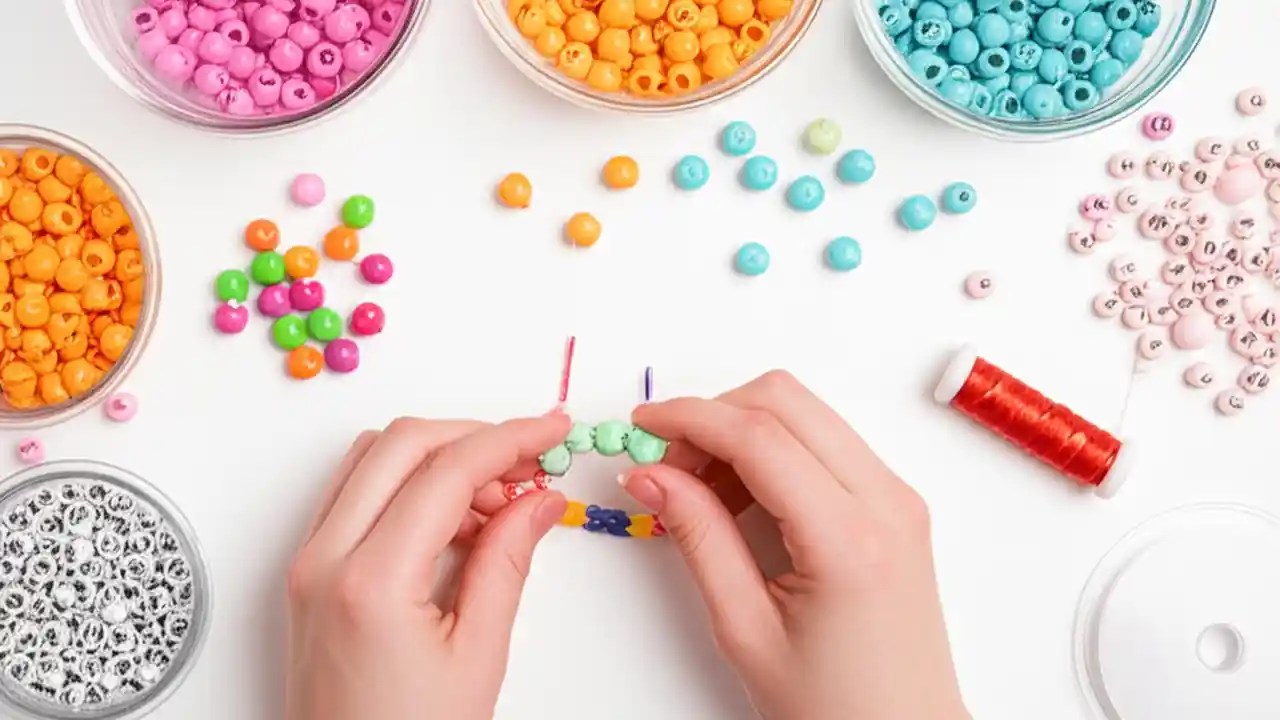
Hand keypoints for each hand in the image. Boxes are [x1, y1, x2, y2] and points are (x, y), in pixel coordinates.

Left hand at [285, 415, 569, 719]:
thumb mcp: (477, 656)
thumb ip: (508, 562)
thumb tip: (538, 500)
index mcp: (369, 582)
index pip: (446, 471)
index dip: (509, 439)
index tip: (551, 431)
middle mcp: (324, 561)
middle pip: (401, 444)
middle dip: (473, 437)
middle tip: (529, 462)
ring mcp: (308, 564)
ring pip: (373, 459)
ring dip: (439, 459)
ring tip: (499, 500)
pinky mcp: (309, 574)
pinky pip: (356, 494)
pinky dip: (409, 484)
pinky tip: (457, 518)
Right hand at [621, 372, 967, 719]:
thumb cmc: (834, 707)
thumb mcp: (746, 629)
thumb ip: (698, 537)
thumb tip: (650, 475)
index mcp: (850, 540)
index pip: (760, 436)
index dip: (690, 419)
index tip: (642, 426)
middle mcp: (887, 502)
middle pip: (786, 400)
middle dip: (715, 414)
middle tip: (669, 463)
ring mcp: (898, 497)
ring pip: (807, 412)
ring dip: (743, 429)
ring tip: (701, 489)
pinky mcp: (895, 503)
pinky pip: (826, 441)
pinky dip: (774, 448)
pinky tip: (741, 496)